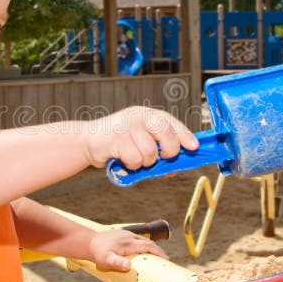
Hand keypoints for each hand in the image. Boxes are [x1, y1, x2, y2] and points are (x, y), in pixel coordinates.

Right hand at [82, 106, 197, 168]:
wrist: (88, 141)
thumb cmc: (118, 143)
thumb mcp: (140, 140)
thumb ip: (158, 149)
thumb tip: (176, 167)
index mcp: (147, 114)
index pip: (171, 122)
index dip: (185, 135)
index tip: (193, 147)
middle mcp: (138, 116)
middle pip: (165, 132)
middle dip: (169, 150)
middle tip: (162, 157)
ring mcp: (127, 126)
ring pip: (150, 152)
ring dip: (145, 162)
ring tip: (134, 157)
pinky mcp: (116, 139)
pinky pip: (135, 159)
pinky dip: (132, 165)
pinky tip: (123, 159)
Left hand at [88, 229, 168, 271]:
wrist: (88, 242)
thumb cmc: (98, 254)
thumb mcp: (106, 261)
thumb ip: (117, 263)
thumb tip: (128, 266)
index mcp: (129, 243)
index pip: (149, 246)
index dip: (159, 253)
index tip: (167, 260)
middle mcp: (130, 237)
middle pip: (148, 242)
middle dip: (158, 250)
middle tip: (165, 260)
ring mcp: (126, 234)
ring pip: (143, 240)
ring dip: (151, 247)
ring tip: (156, 256)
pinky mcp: (122, 234)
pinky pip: (137, 239)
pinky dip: (143, 244)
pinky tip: (142, 251)